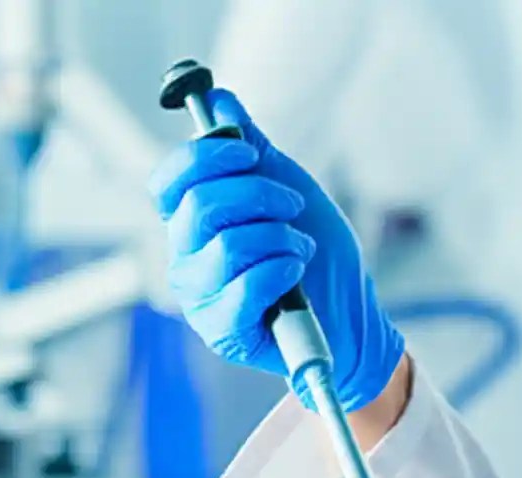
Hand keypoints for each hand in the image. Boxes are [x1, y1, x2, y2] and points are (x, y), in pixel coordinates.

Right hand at [149, 89, 403, 411]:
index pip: (169, 181)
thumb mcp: (290, 190)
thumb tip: (221, 102)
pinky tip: (296, 277)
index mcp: (194, 222)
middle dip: (261, 197)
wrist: (351, 316)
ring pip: (228, 245)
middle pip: (200, 205)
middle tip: (293, 209)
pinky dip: (283, 271)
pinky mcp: (223, 331)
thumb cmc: (318, 257)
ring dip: (282, 239)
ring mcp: (201, 297)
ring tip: (300, 251)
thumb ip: (253, 149)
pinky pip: (247, 286)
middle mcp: (187, 258)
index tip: (248, 157)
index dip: (205, 158)